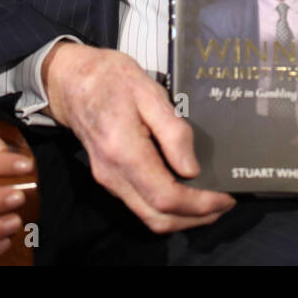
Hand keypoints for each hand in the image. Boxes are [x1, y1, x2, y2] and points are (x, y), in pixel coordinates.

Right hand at [43, 41, 234, 233]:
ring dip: (182, 217)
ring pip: (149, 217)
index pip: (166, 197)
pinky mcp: (109, 178)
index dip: (199, 204)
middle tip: (225, 204)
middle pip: (158, 218)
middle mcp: (113, 175)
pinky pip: (140, 205)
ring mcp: (109, 180)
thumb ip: (171, 131)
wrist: (72, 80)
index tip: (225, 197)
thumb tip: (191, 169)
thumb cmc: (112, 79)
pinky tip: (186, 191)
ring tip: (211, 201)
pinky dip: (167, 208)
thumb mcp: (148, 91)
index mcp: (124, 151)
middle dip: (196, 219)